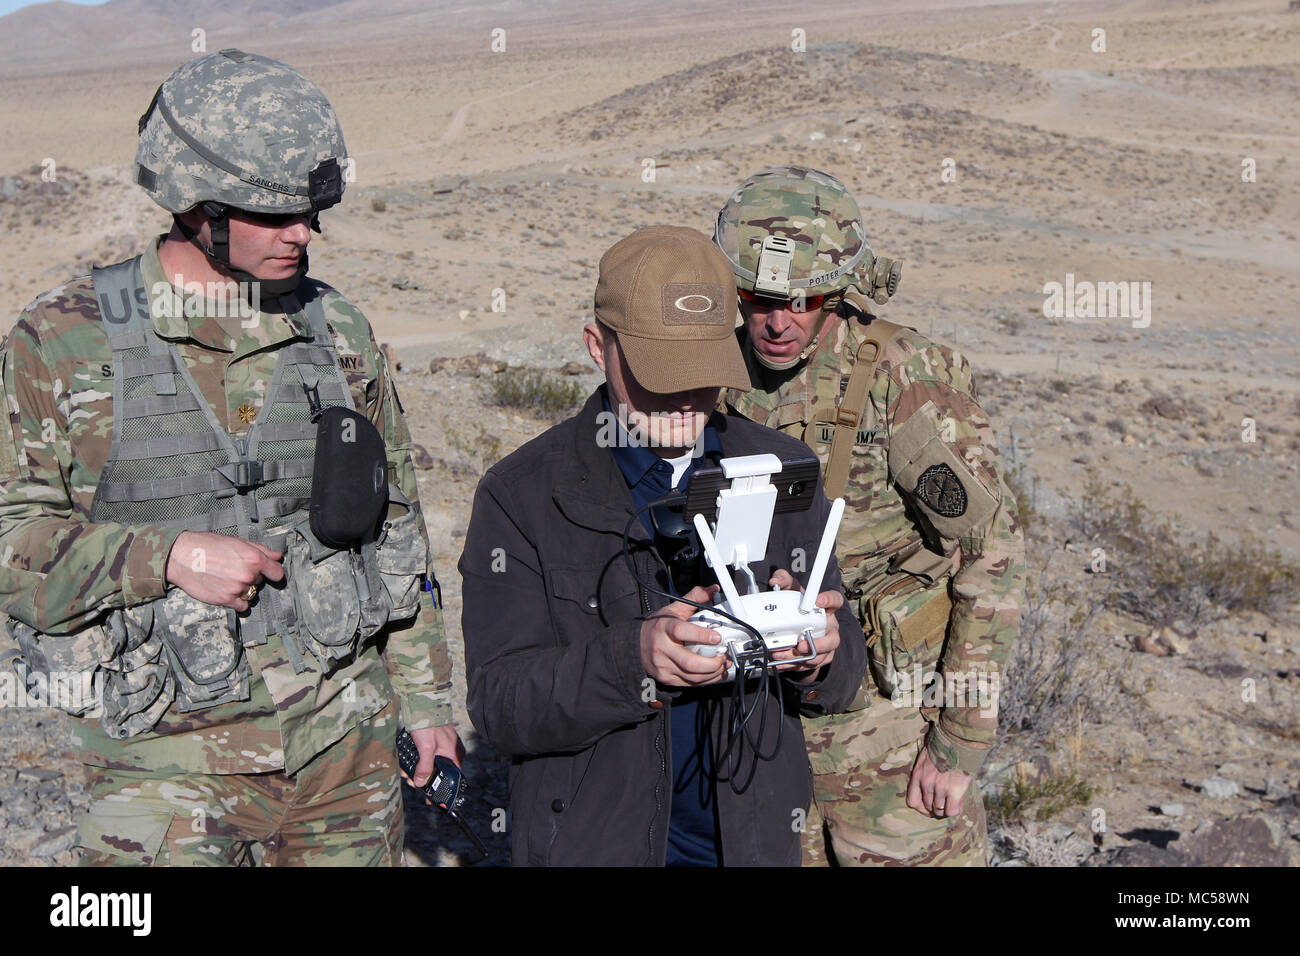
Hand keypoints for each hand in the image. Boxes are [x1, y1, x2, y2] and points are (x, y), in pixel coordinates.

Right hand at [164, 530, 284, 611]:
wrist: (182, 556)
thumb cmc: (208, 545)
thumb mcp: (237, 542)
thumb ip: (261, 550)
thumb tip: (278, 556)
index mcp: (254, 559)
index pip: (277, 572)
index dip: (274, 572)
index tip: (271, 573)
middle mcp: (248, 575)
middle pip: (260, 581)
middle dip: (252, 576)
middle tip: (234, 569)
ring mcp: (237, 589)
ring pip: (250, 593)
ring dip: (243, 588)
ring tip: (227, 578)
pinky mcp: (226, 600)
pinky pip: (242, 606)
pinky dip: (238, 601)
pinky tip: (228, 591)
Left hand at [402, 725, 466, 803]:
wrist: (422, 705)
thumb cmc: (429, 725)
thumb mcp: (426, 748)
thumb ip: (424, 766)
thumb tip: (420, 783)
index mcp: (454, 754)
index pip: (452, 778)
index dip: (441, 790)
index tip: (430, 798)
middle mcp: (450, 752)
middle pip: (439, 773)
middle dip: (424, 779)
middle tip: (412, 782)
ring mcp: (442, 747)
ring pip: (431, 765)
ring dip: (418, 771)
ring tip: (406, 773)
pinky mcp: (434, 743)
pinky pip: (427, 757)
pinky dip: (418, 762)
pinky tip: (407, 765)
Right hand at [639, 585, 729, 686]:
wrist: (635, 645)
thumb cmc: (657, 626)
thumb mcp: (674, 609)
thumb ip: (694, 598)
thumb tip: (712, 589)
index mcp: (664, 627)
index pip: (681, 631)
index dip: (701, 635)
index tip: (717, 637)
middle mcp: (662, 648)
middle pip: (689, 662)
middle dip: (712, 663)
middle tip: (724, 657)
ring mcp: (663, 666)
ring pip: (692, 677)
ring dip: (713, 674)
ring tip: (723, 665)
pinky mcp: (666, 678)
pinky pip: (689, 684)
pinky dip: (706, 681)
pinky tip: (715, 674)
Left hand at [766, 569, 842, 680]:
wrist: (804, 633)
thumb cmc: (802, 611)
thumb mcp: (794, 594)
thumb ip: (785, 582)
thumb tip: (775, 579)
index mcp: (826, 610)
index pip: (836, 601)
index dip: (830, 600)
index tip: (819, 600)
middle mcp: (830, 629)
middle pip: (832, 638)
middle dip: (816, 644)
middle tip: (800, 644)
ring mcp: (826, 646)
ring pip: (819, 656)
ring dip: (800, 658)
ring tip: (782, 655)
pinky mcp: (819, 659)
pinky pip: (808, 666)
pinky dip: (792, 665)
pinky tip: (778, 663)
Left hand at [907, 744, 971, 818]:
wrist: (958, 740)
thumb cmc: (944, 746)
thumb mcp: (927, 757)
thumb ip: (925, 772)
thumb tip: (929, 785)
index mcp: (918, 774)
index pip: (912, 801)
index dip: (921, 807)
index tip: (929, 806)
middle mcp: (926, 783)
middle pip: (927, 807)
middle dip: (936, 807)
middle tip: (946, 801)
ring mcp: (939, 788)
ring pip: (939, 811)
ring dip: (946, 808)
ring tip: (954, 800)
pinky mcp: (954, 791)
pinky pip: (951, 811)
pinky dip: (955, 809)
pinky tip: (959, 801)